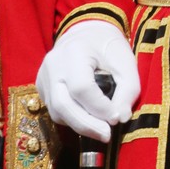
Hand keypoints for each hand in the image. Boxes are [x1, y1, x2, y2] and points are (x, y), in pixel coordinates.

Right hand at [36, 21, 139, 143]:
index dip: (99, 108)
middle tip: (106, 136)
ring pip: (57, 113)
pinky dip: (72, 119)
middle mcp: (53, 66)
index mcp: (74, 52)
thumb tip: (122, 118)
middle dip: (86, 125)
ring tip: (99, 129)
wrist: (84, 32)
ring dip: (80, 125)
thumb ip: (128, 88)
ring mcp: (43, 78)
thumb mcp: (125, 60)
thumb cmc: (107, 46)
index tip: (116, 119)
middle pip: (63, 106)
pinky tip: (86, 118)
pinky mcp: (41, 88)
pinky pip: (54, 111)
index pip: (82, 88)